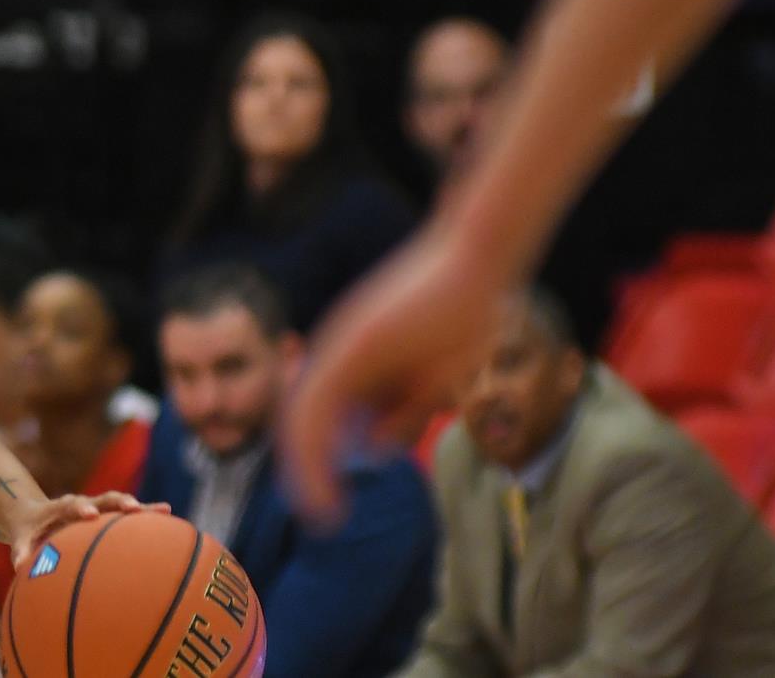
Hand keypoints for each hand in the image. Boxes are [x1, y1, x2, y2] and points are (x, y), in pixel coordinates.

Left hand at [8, 491, 166, 570]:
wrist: (33, 513)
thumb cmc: (27, 530)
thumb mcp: (20, 538)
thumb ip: (21, 550)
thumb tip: (20, 567)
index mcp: (60, 508)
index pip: (70, 505)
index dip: (80, 508)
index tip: (89, 514)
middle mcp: (81, 504)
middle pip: (101, 499)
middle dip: (116, 502)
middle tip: (133, 507)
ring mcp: (96, 508)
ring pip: (120, 505)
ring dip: (140, 507)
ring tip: (163, 510)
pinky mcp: (106, 515)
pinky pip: (128, 515)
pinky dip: (146, 514)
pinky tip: (168, 514)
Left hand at [281, 221, 516, 525]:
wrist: (473, 259)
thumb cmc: (460, 317)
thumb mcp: (428, 382)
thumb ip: (399, 415)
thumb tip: (370, 452)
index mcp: (349, 362)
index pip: (316, 419)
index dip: (314, 461)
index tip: (327, 500)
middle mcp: (335, 354)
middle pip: (300, 423)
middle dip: (305, 473)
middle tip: (320, 514)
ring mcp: (339, 349)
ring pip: (301, 421)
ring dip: (307, 471)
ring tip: (322, 511)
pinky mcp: (350, 349)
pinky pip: (315, 406)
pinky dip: (314, 452)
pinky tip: (325, 483)